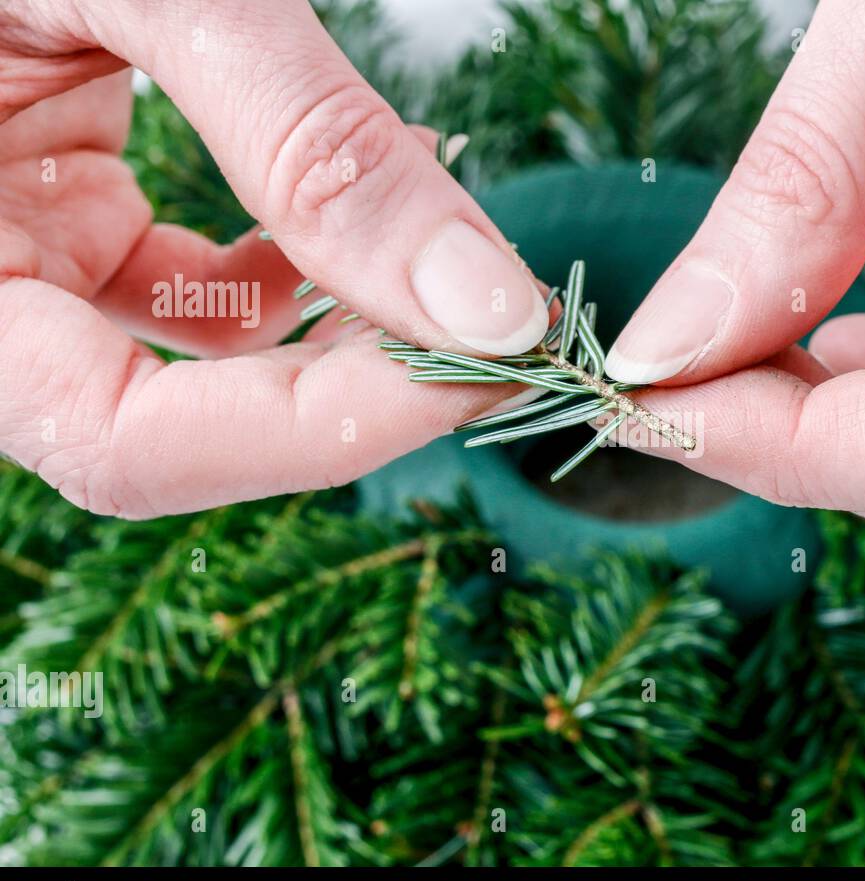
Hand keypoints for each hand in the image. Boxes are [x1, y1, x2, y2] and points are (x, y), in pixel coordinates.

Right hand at [0, 0, 549, 517]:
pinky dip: (298, 259)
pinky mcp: (68, 210)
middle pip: (177, 430)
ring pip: (199, 366)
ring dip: (341, 332)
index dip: (311, 435)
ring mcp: (20, 252)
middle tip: (498, 338)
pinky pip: (193, 285)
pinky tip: (382, 201)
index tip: (472, 373)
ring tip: (455, 267)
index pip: (124, 441)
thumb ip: (308, 136)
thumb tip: (484, 302)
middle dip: (351, 397)